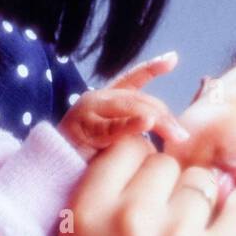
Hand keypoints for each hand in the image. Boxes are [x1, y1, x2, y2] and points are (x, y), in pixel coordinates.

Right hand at [52, 135, 235, 235]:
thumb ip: (101, 210)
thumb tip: (146, 167)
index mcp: (84, 215)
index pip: (126, 150)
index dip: (141, 169)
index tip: (146, 192)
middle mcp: (127, 217)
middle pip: (166, 165)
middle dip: (172, 190)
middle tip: (169, 228)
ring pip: (202, 182)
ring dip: (204, 206)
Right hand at [59, 52, 189, 154]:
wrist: (52, 176)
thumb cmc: (86, 165)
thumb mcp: (115, 146)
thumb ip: (137, 137)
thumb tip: (168, 140)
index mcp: (105, 101)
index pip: (132, 79)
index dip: (152, 68)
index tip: (173, 59)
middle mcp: (96, 99)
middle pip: (139, 100)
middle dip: (165, 116)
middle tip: (183, 136)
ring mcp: (88, 111)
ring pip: (129, 108)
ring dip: (157, 121)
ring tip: (176, 135)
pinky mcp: (82, 128)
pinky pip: (111, 128)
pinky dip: (131, 124)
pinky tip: (147, 122)